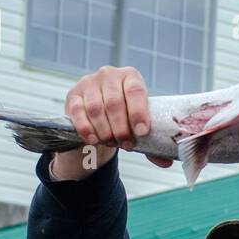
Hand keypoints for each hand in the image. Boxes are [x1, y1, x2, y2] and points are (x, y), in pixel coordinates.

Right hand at [49, 65, 173, 179]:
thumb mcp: (138, 123)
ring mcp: (89, 83)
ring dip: (105, 131)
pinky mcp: (73, 95)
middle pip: (114, 103)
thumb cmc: (125, 116)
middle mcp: (109, 74)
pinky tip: (94, 140)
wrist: (100, 112)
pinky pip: (78, 112)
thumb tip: (165, 163)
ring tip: (111, 143)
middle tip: (126, 144)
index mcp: (131, 76)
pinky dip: (86, 129)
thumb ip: (152, 142)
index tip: (141, 132)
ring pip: (96, 109)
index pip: (136, 91)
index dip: (139, 112)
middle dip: (121, 128)